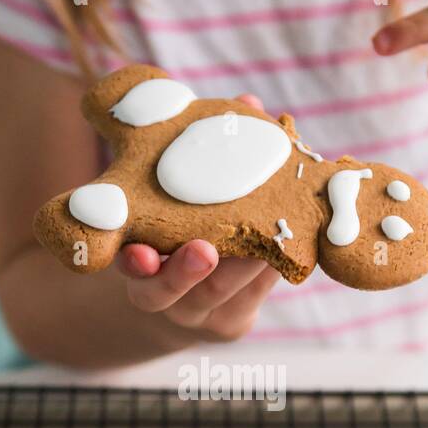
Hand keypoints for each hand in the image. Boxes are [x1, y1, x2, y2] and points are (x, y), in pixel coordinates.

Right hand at [115, 93, 279, 340]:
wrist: (184, 301)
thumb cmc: (177, 234)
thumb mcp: (172, 201)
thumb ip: (197, 161)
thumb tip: (249, 104)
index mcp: (136, 267)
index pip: (129, 269)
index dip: (134, 262)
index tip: (138, 251)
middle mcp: (163, 297)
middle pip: (171, 294)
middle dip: (186, 271)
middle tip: (204, 248)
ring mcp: (200, 315)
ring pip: (222, 295)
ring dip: (247, 263)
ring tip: (270, 233)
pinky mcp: (235, 323)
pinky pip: (257, 293)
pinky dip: (276, 263)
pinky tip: (298, 236)